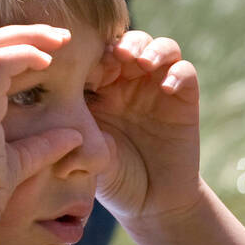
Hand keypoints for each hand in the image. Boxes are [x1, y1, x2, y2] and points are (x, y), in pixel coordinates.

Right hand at [0, 24, 79, 224]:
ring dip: (30, 37)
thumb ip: (44, 145)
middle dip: (28, 34)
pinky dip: (24, 54)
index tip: (53, 50)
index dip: (21, 48)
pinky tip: (48, 60)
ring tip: (62, 40)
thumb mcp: (20, 162)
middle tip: (63, 36)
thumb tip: (73, 136)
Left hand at [89, 29, 201, 224]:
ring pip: (159, 48)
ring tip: (142, 62)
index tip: (86, 68)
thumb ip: (79, 145)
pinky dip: (177, 72)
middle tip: (116, 55)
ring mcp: (159, 87)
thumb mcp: (91, 160)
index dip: (92, 53)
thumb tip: (60, 140)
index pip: (97, 55)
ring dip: (150, 48)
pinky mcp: (184, 99)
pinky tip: (167, 88)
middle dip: (122, 43)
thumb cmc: (115, 179)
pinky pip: (185, 72)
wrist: (153, 202)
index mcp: (100, 88)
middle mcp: (130, 82)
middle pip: (128, 42)